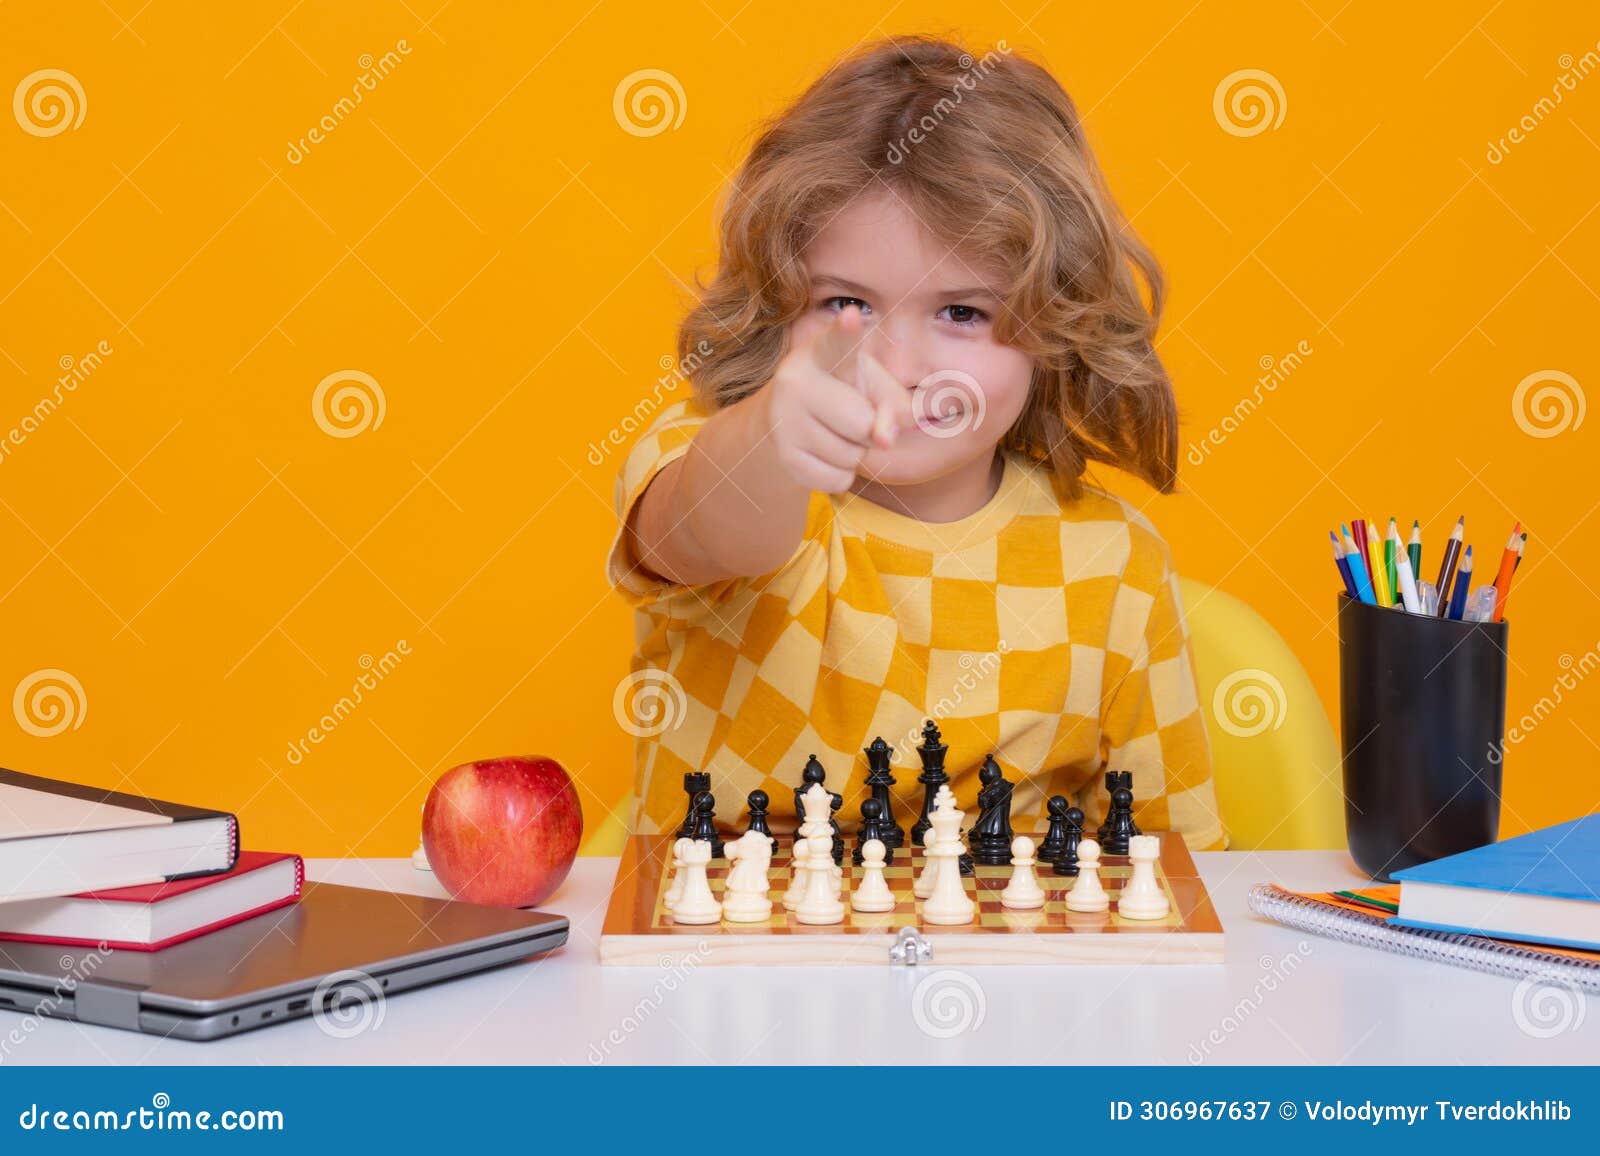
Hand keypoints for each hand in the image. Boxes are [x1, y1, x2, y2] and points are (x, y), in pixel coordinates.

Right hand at [754, 307, 912, 493]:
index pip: (837, 341)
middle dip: (867, 429)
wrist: (786, 421)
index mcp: (824, 352)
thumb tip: (885, 438)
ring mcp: (784, 419)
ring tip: (832, 433)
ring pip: (850, 455)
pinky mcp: (783, 456)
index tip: (850, 315)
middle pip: (862, 422)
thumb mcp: (877, 388)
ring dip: (854, 453)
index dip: (845, 330)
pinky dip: (840, 474)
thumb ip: (898, 406)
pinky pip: (837, 479)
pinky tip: (821, 454)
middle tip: (849, 416)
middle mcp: (796, 379)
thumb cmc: (846, 395)